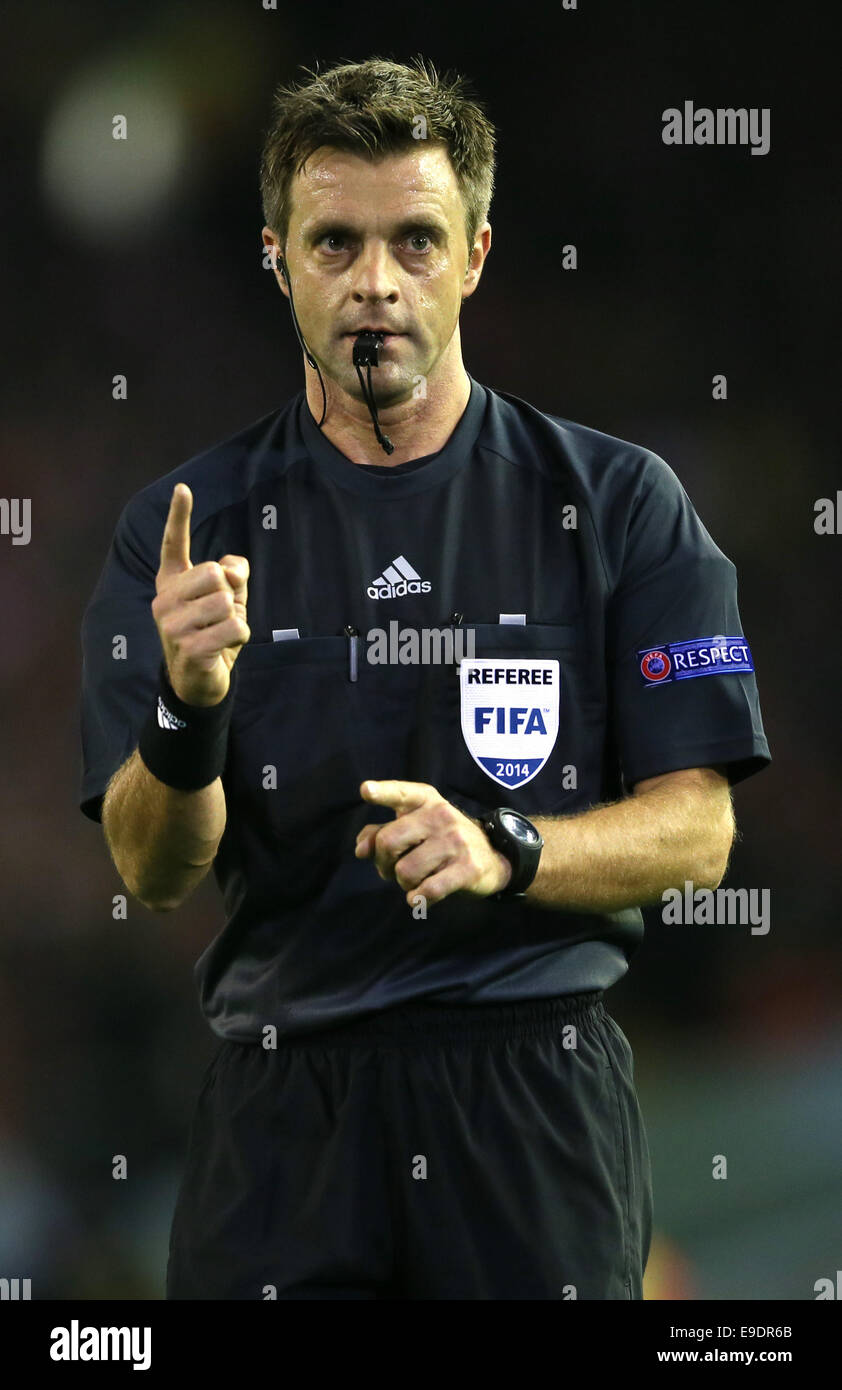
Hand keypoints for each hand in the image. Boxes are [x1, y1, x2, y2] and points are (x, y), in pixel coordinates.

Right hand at [152, 483, 250, 706]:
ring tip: (221, 632)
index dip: (180, 516)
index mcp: (171, 583)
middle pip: (215, 573)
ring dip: (236, 618)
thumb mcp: (228, 599)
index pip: (174, 545)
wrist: (197, 681)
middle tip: (221, 614)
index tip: (183, 488)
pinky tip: (225, 647)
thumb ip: (233, 574)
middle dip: (230, 594)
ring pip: (227, 602)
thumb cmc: (212, 633)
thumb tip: (233, 569)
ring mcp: (172, 626)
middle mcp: (164, 600)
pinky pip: (235, 627)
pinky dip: (241, 636)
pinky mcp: (189, 648)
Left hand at [354, 780, 512, 907]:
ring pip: (405, 871)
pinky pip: (428, 890)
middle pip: (388, 842)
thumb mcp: (415, 828)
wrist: (494, 857)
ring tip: (414, 881)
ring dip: (403, 884)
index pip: (401, 794)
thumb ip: (382, 832)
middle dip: (383, 863)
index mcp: (426, 801)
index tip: (365, 791)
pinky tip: (420, 897)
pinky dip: (418, 899)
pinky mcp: (467, 868)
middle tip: (392, 870)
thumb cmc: (442, 841)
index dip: (382, 792)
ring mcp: (455, 841)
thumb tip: (361, 850)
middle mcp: (440, 815)